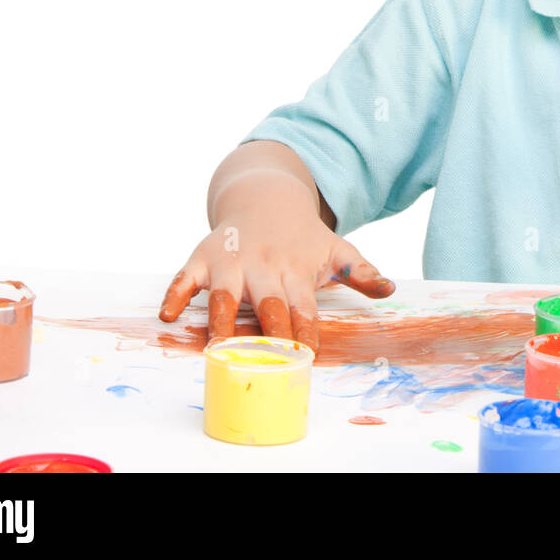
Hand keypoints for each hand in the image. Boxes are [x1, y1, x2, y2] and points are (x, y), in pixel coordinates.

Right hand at [157, 172, 393, 354]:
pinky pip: (184, 277)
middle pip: (266, 302)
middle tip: (266, 361)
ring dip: (222, 320)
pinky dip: (175, 294)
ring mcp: (230, 261)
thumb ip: (361, 272)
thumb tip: (390, 290)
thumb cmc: (303, 237)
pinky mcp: (202, 257)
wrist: (266, 197)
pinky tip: (168, 315)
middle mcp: (262, 266)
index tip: (306, 355)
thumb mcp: (336, 249)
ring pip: (225, 294)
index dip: (304, 329)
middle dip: (267, 330)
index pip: (302, 305)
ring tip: (217, 349)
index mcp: (295, 270)